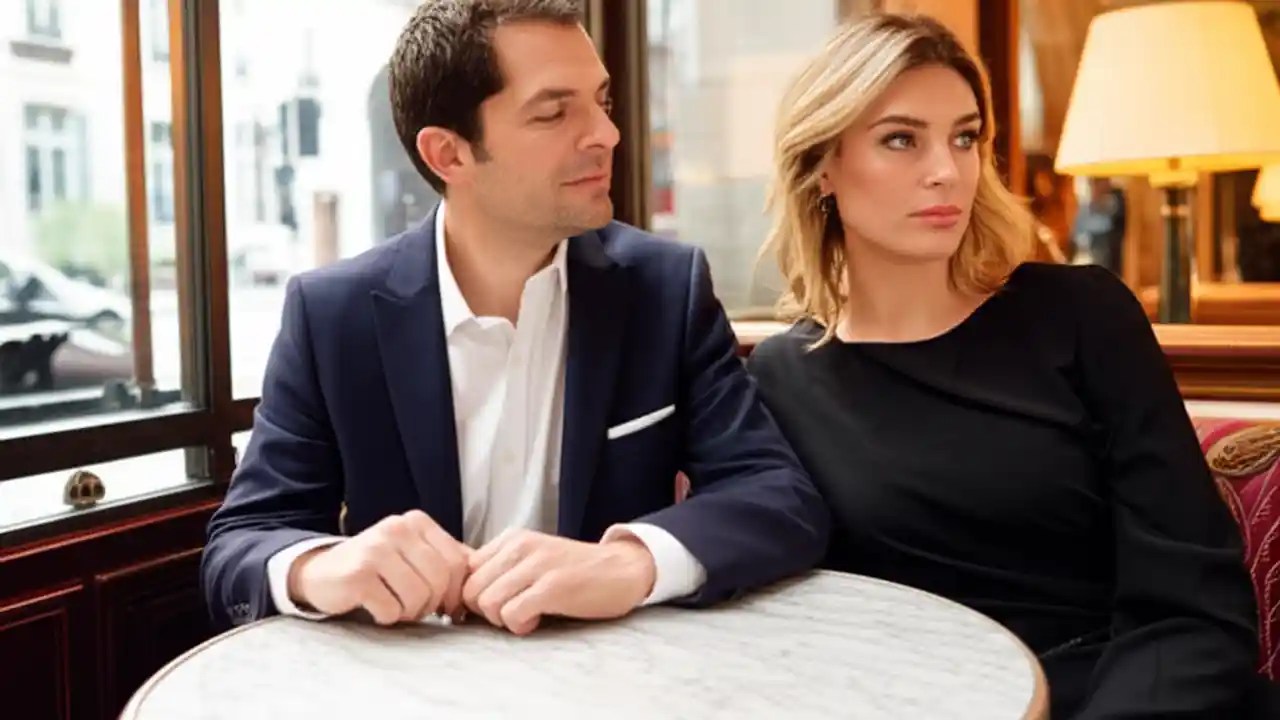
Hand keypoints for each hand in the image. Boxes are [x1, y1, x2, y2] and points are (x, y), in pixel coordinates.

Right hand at [288, 510, 470, 625]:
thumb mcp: (414, 553)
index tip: (447, 605)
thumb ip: (447, 560)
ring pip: (418, 597)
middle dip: (434, 604)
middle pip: (441, 580)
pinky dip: (387, 617)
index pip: (459, 562)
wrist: (322, 572)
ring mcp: (375, 550)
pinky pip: (391, 609)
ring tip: (397, 606)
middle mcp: (397, 529)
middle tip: (419, 609)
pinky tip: (376, 607)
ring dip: (410, 613)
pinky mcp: (357, 575)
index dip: (457, 592)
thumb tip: (484, 578)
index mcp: (417, 522)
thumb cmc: (377, 567)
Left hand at [461, 529, 655, 635]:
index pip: (465, 570)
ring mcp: (537, 564)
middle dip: (485, 611)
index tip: (496, 604)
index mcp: (512, 538)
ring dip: (504, 619)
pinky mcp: (553, 586)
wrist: (622, 570)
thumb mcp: (532, 558)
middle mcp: (521, 546)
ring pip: (487, 603)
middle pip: (470, 590)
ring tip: (529, 613)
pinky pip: (512, 614)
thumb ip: (501, 569)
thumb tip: (464, 596)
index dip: (474, 595)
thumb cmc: (574, 571)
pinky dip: (521, 625)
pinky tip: (539, 618)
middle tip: (512, 612)